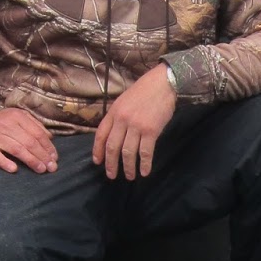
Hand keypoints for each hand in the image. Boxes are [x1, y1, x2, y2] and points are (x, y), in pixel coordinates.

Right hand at [0, 108, 58, 173]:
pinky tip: (14, 170)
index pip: (37, 133)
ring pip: (16, 149)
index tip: (54, 158)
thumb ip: (34, 125)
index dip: (48, 146)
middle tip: (51, 167)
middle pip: (29, 142)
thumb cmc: (1, 122)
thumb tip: (50, 138)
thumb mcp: (18, 118)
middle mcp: (7, 125)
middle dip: (42, 156)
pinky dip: (5, 162)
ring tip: (40, 170)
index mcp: (18, 117)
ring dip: (30, 160)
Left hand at [92, 65, 176, 180]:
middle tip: (111, 175)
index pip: (101, 135)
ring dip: (128, 167)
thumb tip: (113, 135)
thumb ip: (117, 117)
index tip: (97, 162)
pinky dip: (144, 164)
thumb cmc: (144, 91)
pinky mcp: (151, 131)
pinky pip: (145, 152)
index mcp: (114, 112)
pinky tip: (144, 172)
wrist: (163, 84)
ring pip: (128, 152)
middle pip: (112, 147)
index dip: (98, 150)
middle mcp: (122, 120)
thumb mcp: (124, 101)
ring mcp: (136, 126)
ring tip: (129, 176)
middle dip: (111, 164)